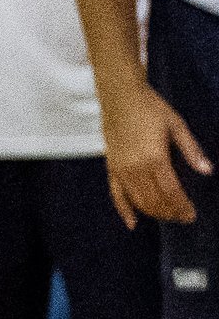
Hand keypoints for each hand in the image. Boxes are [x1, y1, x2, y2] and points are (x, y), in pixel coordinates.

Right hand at [102, 83, 211, 226]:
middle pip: (154, 200)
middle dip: (170, 212)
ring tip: (167, 216)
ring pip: (138, 200)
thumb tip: (208, 171)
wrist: (119, 95)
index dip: (182, 206)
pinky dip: (124, 210)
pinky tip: (132, 223)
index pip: (171, 192)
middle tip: (183, 217)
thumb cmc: (150, 107)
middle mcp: (135, 168)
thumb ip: (191, 150)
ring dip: (154, 212)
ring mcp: (121, 169)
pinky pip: (116, 194)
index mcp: (154, 158)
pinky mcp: (111, 167)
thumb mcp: (177, 125)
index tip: (191, 214)